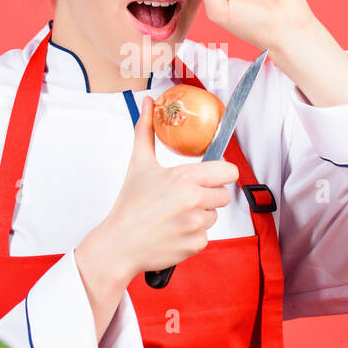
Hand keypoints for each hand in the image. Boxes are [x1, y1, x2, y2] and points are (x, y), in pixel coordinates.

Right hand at [96, 95, 239, 280]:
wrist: (119, 244)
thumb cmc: (129, 205)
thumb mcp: (139, 164)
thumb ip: (147, 131)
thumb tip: (148, 104)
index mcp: (185, 178)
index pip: (228, 171)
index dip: (221, 172)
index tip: (210, 175)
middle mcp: (194, 200)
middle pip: (224, 195)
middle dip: (209, 195)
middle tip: (186, 197)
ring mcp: (196, 224)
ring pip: (214, 215)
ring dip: (200, 215)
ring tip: (175, 215)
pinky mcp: (196, 244)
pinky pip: (206, 235)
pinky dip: (193, 234)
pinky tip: (174, 231)